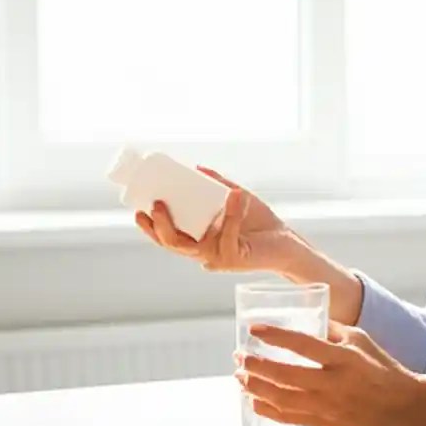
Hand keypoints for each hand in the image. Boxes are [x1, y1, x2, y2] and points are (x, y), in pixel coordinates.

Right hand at [135, 167, 294, 272]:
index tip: (137, 210)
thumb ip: (217, 186)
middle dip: (158, 227)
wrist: (288, 240)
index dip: (151, 228)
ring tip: (169, 203)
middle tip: (153, 205)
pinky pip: (227, 234)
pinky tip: (234, 195)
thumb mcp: (234, 199)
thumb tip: (196, 168)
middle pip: (173, 245)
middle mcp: (205, 253)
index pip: (168, 238)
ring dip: (179, 224)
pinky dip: (231, 213)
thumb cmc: (259, 223)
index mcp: (199, 241)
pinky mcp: (235, 258)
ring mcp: (218, 258)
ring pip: (191, 247)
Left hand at [234, 321, 425, 425]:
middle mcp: (332, 384)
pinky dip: (268, 410)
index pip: (301, 344)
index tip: (254, 328)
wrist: (402, 407)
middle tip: (239, 355)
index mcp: (343, 358)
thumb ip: (332, 330)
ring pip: (281, 399)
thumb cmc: (382, 369)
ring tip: (241, 376)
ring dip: (256, 388)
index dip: (274, 335)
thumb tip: (306, 321)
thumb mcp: (361, 340)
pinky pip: (289, 419)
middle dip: (256, 364)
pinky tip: (254, 401)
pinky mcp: (324, 424)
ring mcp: (326, 407)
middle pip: (284, 375)